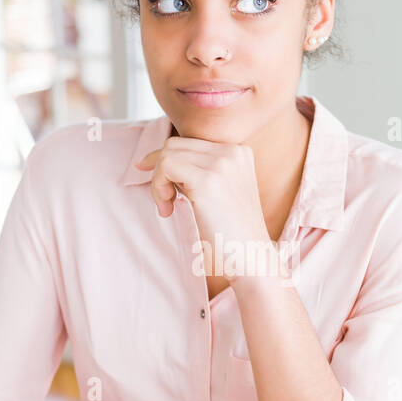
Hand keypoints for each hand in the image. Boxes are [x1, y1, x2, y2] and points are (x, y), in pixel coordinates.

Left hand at [136, 137, 270, 253]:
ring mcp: (222, 164)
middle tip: (167, 202)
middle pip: (175, 144)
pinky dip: (158, 187)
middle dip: (161, 172)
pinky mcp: (207, 180)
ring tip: (167, 207)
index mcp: (239, 151)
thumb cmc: (230, 232)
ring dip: (158, 182)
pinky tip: (168, 209)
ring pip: (167, 154)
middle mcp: (233, 152)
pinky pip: (166, 167)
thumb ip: (197, 170)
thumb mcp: (219, 190)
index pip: (189, 142)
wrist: (250, 258)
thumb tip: (151, 159)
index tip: (160, 186)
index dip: (167, 162)